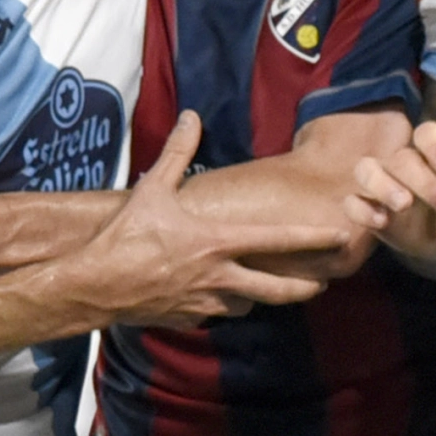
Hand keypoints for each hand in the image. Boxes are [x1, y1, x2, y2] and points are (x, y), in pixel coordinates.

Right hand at [62, 113, 343, 321]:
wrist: (94, 286)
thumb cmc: (125, 236)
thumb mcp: (153, 190)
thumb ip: (178, 154)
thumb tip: (191, 117)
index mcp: (219, 241)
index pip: (280, 240)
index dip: (315, 238)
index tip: (341, 237)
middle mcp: (222, 276)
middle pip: (280, 290)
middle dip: (305, 288)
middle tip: (322, 284)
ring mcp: (207, 301)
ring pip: (249, 304)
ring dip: (259, 296)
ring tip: (268, 287)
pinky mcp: (190, 318)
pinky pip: (217, 312)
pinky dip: (222, 304)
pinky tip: (218, 295)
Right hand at [349, 119, 435, 260]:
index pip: (427, 133)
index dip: (435, 146)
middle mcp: (406, 160)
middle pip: (402, 158)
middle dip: (423, 180)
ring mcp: (384, 183)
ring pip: (367, 170)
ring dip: (383, 186)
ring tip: (404, 205)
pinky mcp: (370, 208)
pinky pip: (352, 202)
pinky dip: (362, 210)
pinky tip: (381, 222)